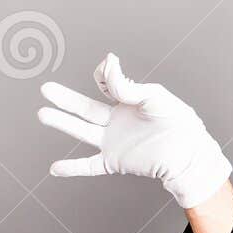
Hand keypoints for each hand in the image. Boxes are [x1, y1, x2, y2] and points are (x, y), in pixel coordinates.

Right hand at [37, 53, 232, 209]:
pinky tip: (54, 169)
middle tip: (46, 88)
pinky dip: (73, 168)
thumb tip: (108, 62)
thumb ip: (126, 85)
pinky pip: (90, 166)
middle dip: (64, 99)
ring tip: (42, 113)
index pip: (104, 86)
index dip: (102, 76)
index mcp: (127, 102)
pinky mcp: (116, 161)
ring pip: (82, 131)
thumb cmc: (178, 121)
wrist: (189, 152)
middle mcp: (117, 122)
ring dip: (62, 123)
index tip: (107, 71)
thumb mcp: (152, 96)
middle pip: (84, 108)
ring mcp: (114, 141)